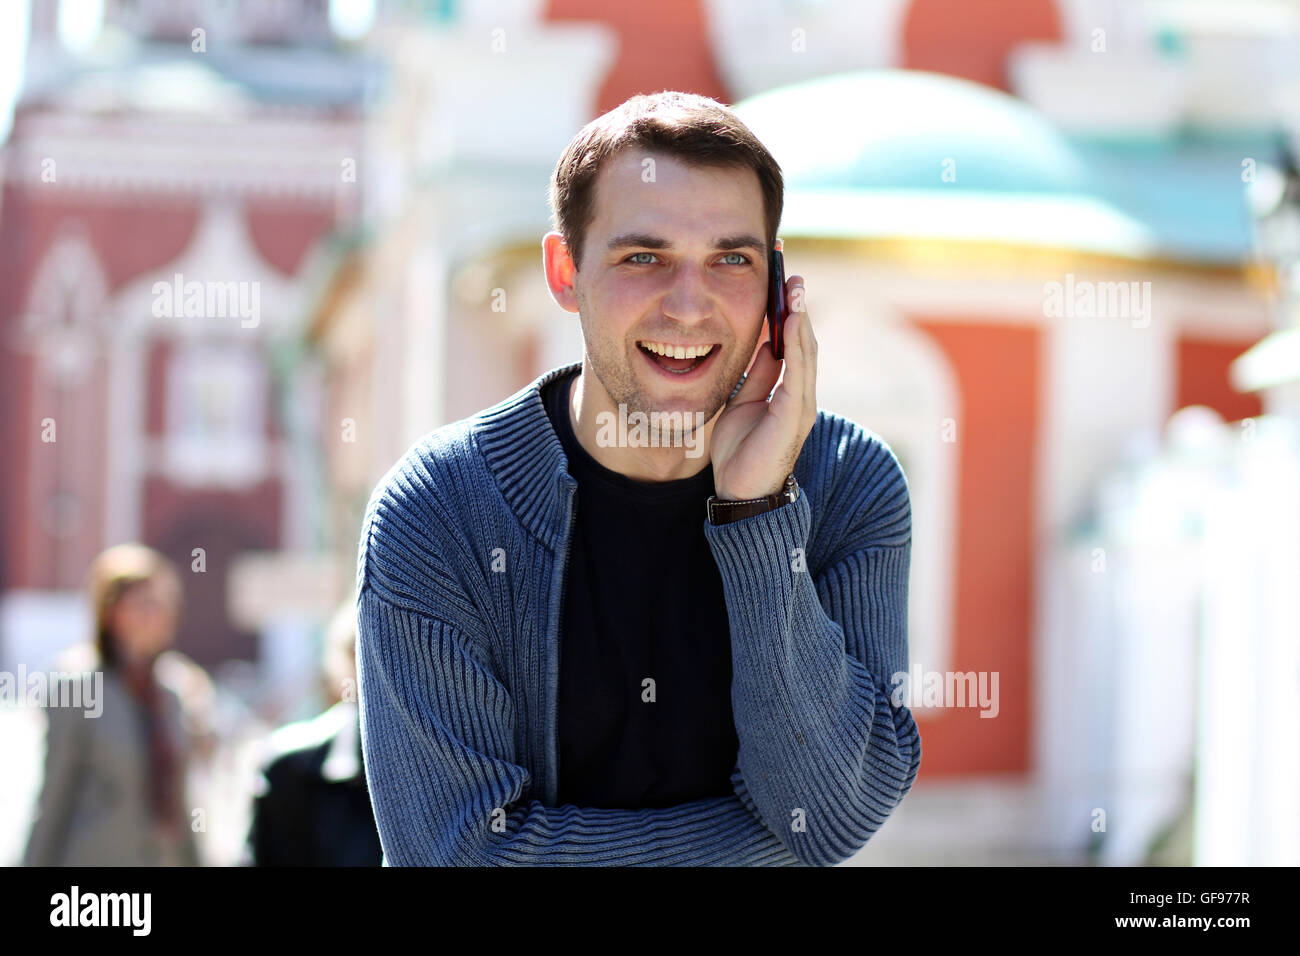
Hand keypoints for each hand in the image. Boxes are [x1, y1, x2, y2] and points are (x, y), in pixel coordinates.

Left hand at [710, 275, 816, 500]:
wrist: (740, 493)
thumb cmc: (740, 452)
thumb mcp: (742, 402)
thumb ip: (756, 375)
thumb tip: (766, 344)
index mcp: (788, 390)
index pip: (792, 342)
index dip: (787, 310)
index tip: (781, 279)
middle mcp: (801, 393)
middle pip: (804, 340)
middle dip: (796, 304)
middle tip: (790, 270)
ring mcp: (802, 403)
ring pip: (806, 351)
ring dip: (800, 315)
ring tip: (794, 285)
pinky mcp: (795, 414)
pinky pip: (799, 372)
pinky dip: (797, 344)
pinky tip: (792, 320)